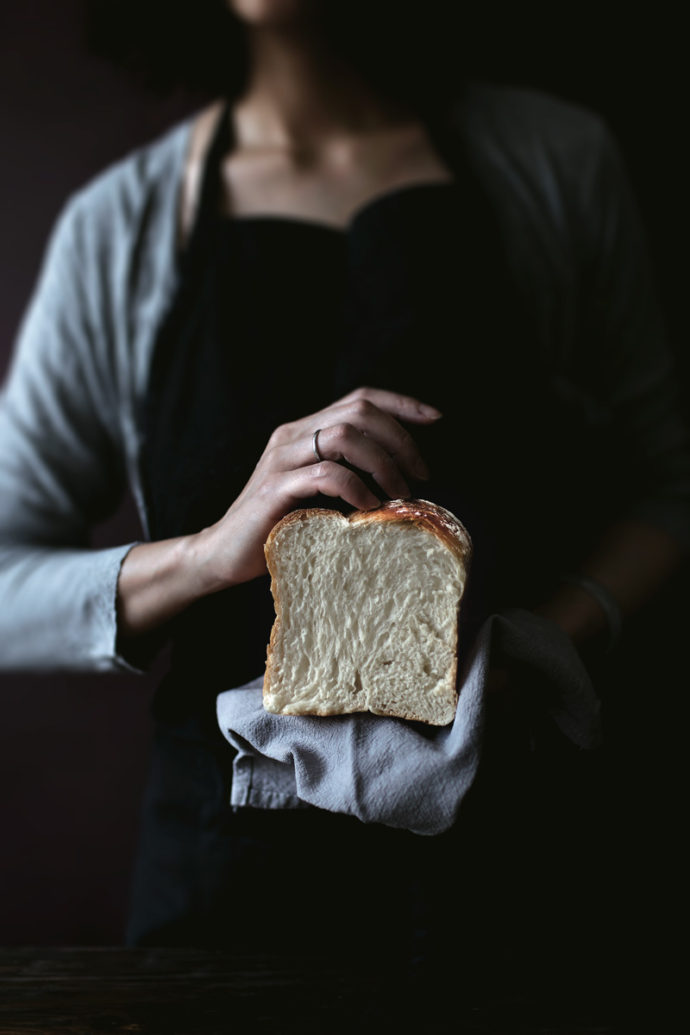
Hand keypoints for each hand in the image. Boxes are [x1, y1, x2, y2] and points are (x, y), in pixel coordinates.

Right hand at [118, 387, 440, 639]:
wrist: (223, 554)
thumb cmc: (278, 526)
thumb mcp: (316, 492)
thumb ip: (345, 473)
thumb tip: (402, 476)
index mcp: (303, 430)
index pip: (359, 398)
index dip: (401, 404)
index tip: (436, 419)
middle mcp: (291, 435)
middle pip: (358, 410)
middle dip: (400, 439)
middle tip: (420, 474)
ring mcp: (281, 460)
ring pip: (344, 435)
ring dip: (383, 462)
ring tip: (399, 493)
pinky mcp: (276, 488)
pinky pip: (327, 474)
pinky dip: (357, 488)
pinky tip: (370, 508)